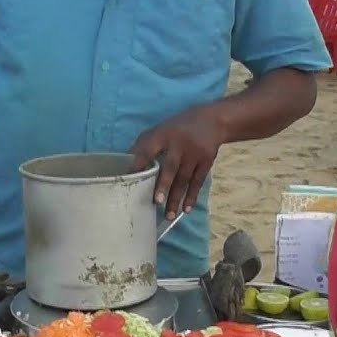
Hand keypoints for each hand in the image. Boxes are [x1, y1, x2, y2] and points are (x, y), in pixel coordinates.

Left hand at [130, 105, 225, 219]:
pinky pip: (198, 182)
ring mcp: (194, 153)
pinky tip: (186, 209)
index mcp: (163, 135)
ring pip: (184, 179)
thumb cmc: (177, 129)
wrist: (211, 121)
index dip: (138, 164)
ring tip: (169, 215)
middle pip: (170, 167)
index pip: (148, 150)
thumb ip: (144, 146)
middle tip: (156, 202)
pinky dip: (192, 196)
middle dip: (163, 185)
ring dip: (176, 198)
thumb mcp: (160, 130)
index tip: (129, 179)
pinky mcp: (206, 161)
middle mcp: (179, 144)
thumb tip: (125, 164)